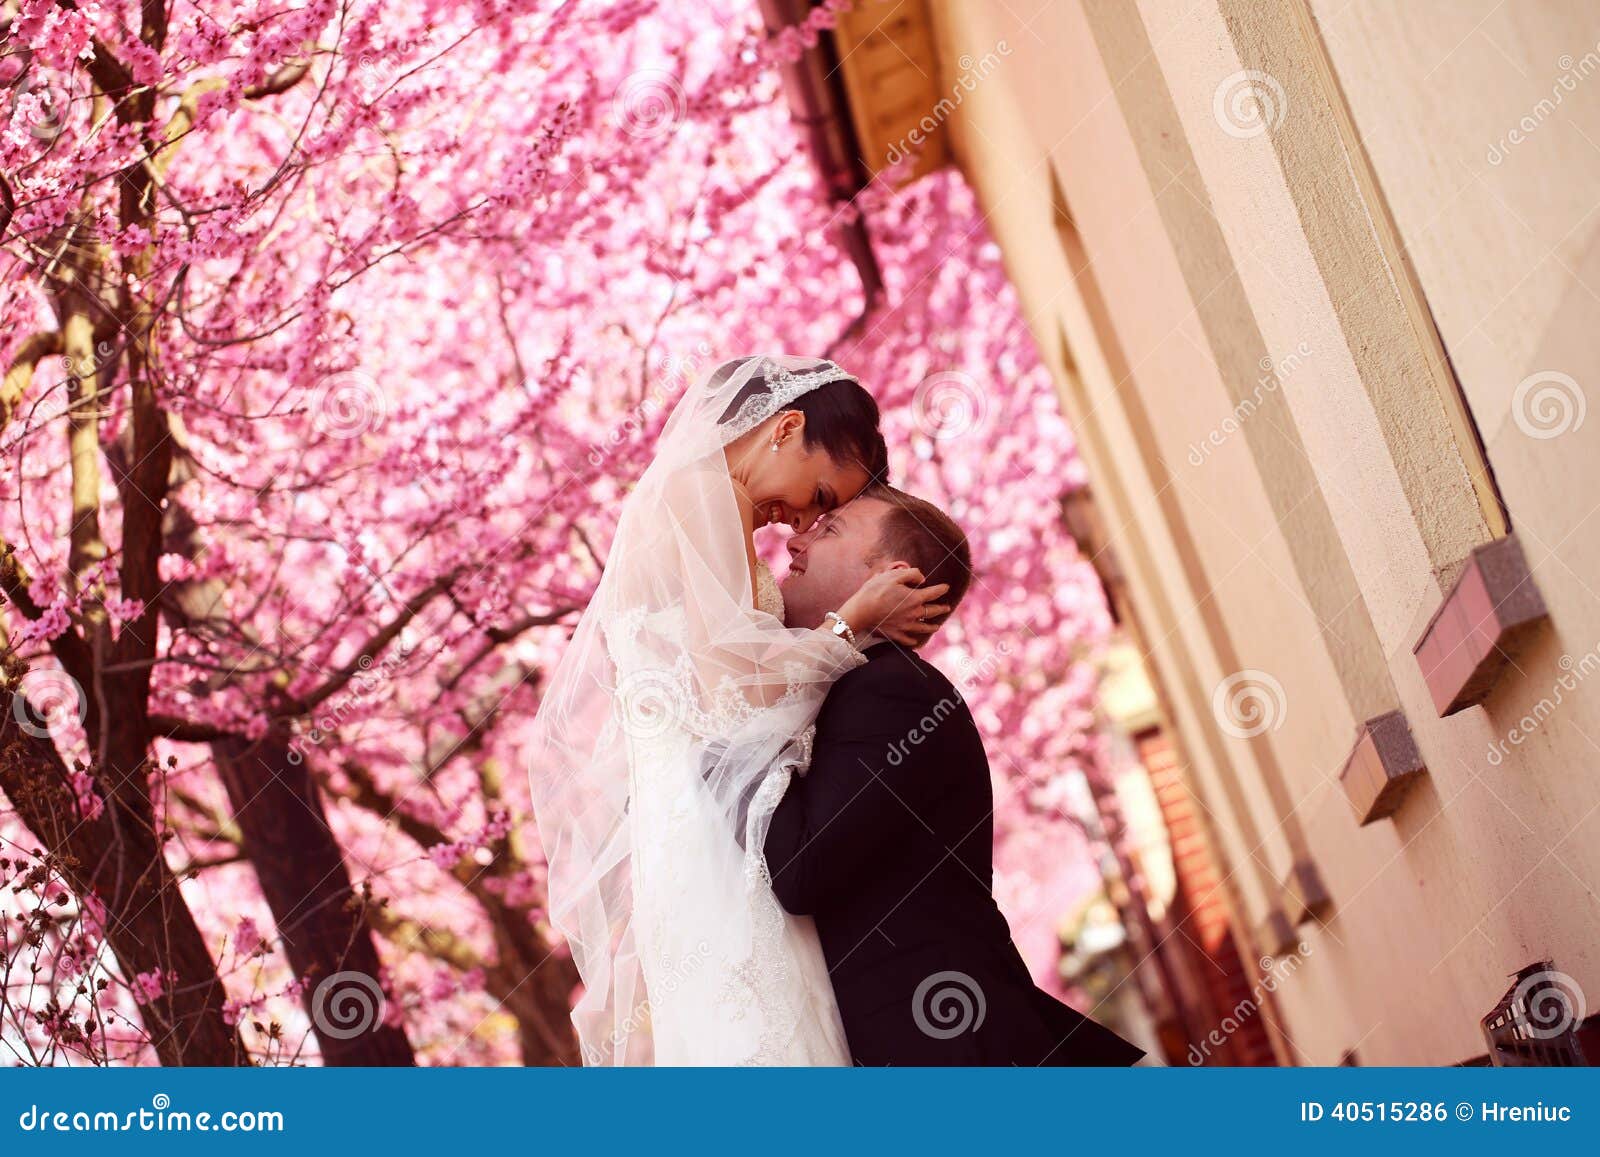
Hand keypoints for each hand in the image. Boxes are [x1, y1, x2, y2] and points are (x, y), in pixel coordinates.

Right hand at [836, 567, 951, 646]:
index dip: (942, 589)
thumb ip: (911, 574)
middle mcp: (914, 614)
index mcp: (915, 598)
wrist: (861, 611)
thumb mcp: (893, 575)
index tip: (946, 587)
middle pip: (932, 611)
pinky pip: (909, 640)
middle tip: (947, 608)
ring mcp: (906, 626)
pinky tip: (916, 640)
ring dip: (932, 627)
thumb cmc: (876, 590)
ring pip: (924, 628)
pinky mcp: (896, 634)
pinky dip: (914, 640)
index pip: (934, 593)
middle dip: (941, 608)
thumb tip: (922, 578)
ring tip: (937, 627)